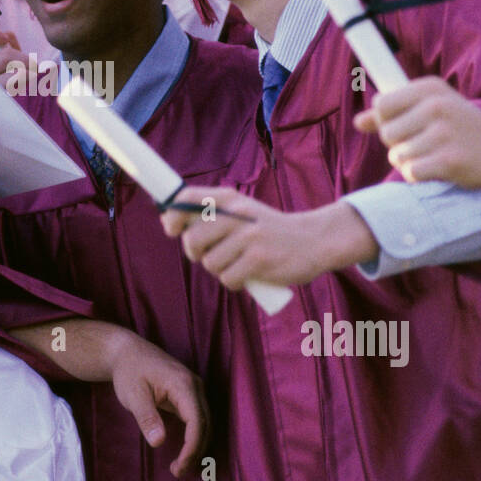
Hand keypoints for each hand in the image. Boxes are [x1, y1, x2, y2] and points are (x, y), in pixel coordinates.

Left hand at [108, 333, 208, 477]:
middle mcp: (195, 386)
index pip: (197, 421)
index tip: (180, 466)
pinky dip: (195, 437)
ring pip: (205, 423)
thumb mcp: (133, 395)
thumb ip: (147, 417)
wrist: (127, 351)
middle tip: (177, 472)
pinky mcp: (189, 394)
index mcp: (183, 384)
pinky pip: (199, 418)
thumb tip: (158, 442)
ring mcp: (194, 389)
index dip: (192, 447)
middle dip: (195, 451)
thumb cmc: (129, 371)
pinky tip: (184, 451)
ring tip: (179, 466)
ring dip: (197, 446)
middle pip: (205, 424)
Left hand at [161, 187, 376, 287]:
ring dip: (220, 270)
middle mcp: (237, 213)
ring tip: (238, 263)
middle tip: (212, 255)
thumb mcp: (242, 212)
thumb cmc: (268, 230)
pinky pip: (228, 278)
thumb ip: (210, 214)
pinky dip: (234, 282)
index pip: (187, 198)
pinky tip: (248, 275)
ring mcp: (249, 236)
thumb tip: (167, 220)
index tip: (172, 229)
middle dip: (195, 253)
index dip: (172, 215)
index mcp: (230, 198)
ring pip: (209, 263)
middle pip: (192, 238)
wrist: (313, 241)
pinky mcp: (259, 260)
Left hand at [353, 76, 480, 186]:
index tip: (407, 125)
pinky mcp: (450, 160)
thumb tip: (358, 122)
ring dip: (409, 161)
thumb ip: (391, 113)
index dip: (387, 120)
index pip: (381, 105)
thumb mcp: (428, 108)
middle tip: (424, 143)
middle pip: (386, 133)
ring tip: (432, 155)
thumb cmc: (457, 126)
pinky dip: (418, 175)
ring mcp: (444, 133)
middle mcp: (436, 106)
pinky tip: (435, 168)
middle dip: (398, 143)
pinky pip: (411, 172)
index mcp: (429, 88)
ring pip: (397, 155)